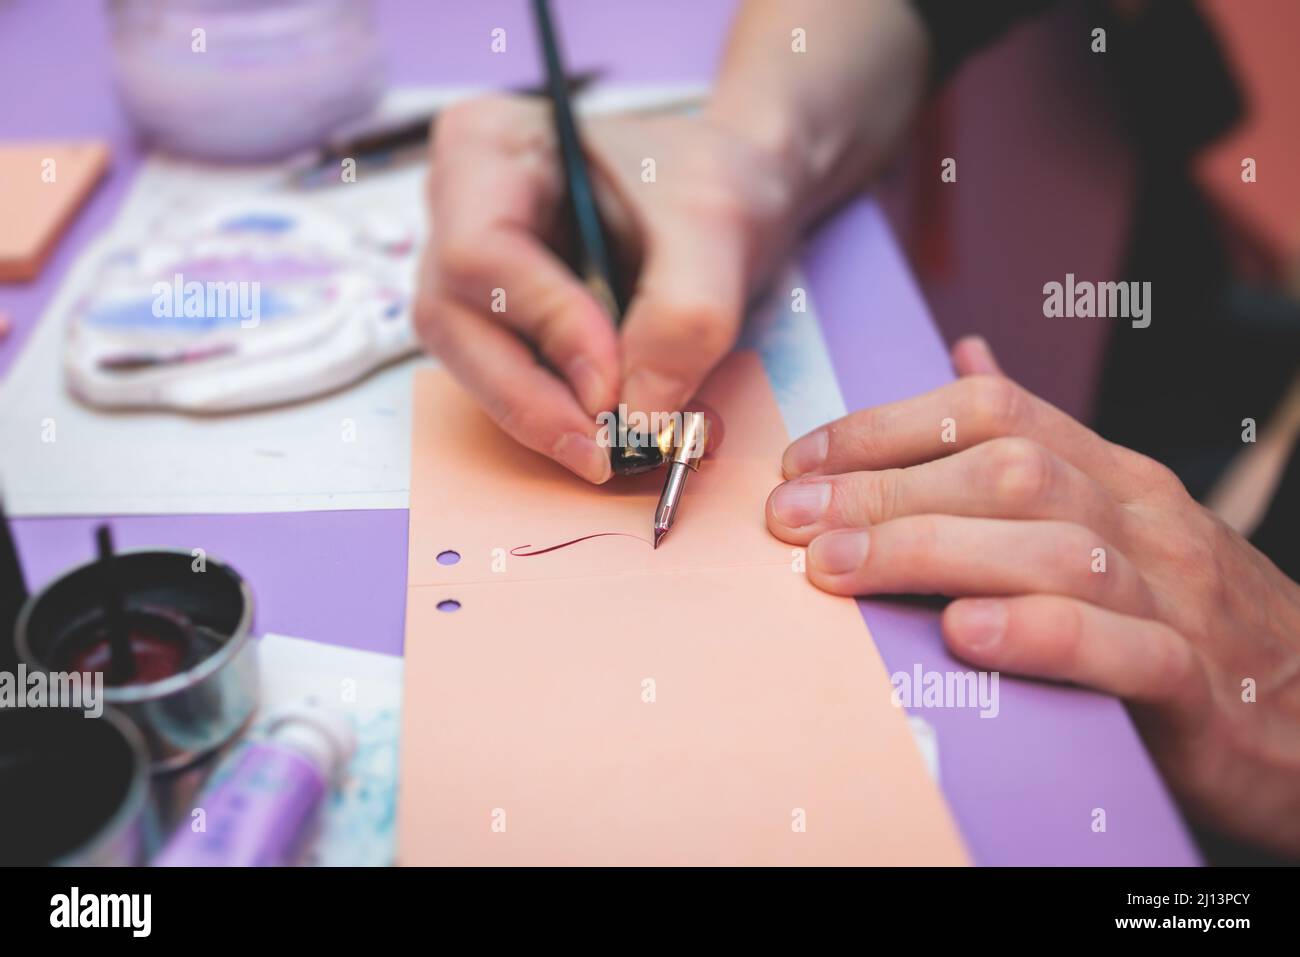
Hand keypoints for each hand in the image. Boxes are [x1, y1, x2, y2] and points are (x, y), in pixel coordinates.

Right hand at [414, 96, 799, 482]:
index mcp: (486, 148)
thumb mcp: (718, 226)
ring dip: (543, 418)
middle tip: (603, 454)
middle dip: (531, 399)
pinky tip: (609, 434)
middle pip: (455, 323)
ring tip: (616, 449)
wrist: (728, 196)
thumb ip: (683, 316)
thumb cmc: (712, 181)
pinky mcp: (496, 322)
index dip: (546, 327)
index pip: (480, 253)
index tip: (615, 385)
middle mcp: (453, 209)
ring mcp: (465, 272)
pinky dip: (557, 417)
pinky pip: (505, 381)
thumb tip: (637, 417)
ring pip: (473, 365)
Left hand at [766, 335, 1299, 854]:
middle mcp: (1142, 520)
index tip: (803, 461)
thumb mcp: (1119, 509)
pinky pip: (1121, 649)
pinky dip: (1038, 634)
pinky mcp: (1196, 687)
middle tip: (791, 517)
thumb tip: (964, 360)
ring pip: (1053, 548)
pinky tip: (963, 633)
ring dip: (931, 551)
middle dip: (885, 489)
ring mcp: (1175, 598)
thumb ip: (1041, 440)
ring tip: (838, 566)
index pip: (993, 414)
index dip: (887, 428)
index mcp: (1114, 474)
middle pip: (1006, 473)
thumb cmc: (1190, 609)